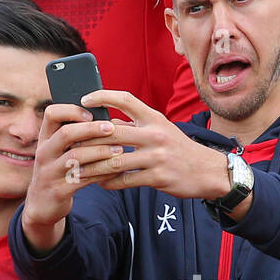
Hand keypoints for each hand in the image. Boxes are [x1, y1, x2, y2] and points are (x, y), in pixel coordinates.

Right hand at [21, 101, 124, 251]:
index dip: (72, 110)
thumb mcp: (58, 152)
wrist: (42, 205)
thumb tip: (108, 121)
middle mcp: (44, 152)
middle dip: (91, 129)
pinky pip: (83, 179)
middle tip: (112, 128)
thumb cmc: (58, 171)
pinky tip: (115, 170)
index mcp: (45, 138)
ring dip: (100, 152)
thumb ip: (74, 137)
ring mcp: (50, 172)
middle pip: (66, 133)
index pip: (52, 114)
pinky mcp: (59, 190)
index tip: (91, 114)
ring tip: (119, 150)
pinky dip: (102, 173)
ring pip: (76, 157)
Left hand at [66, 89, 231, 201]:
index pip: (125, 98)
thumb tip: (105, 122)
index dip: (102, 96)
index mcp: (154, 118)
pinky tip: (100, 183)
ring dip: (94, 166)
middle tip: (72, 145)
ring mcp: (156, 156)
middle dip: (89, 139)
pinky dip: (109, 183)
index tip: (84, 100)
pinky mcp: (158, 177)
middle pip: (113, 132)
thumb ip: (135, 125)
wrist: (207, 171)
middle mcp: (155, 134)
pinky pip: (126, 180)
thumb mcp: (161, 129)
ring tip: (80, 168)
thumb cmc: (178, 149)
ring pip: (115, 160)